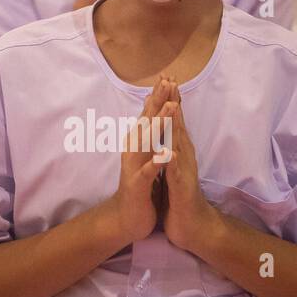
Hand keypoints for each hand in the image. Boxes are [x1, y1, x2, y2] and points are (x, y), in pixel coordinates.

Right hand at [109, 76, 175, 243]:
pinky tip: (165, 154)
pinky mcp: (137, 185)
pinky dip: (156, 163)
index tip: (169, 77)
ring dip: (158, 124)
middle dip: (158, 101)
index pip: (149, 116)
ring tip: (170, 108)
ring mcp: (134, 167)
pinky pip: (146, 172)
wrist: (127, 218)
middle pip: (146, 122)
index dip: (158, 97)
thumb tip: (151, 112)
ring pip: (146, 142)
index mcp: (139, 144)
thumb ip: (148, 135)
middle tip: (168, 82)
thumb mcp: (145, 156)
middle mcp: (134, 151)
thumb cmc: (141, 186)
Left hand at [161, 89, 214, 252]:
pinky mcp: (181, 188)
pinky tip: (170, 152)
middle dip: (175, 104)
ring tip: (173, 106)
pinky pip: (176, 173)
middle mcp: (184, 158)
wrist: (191, 226)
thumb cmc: (180, 198)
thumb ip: (170, 150)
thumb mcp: (172, 169)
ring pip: (179, 145)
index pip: (174, 122)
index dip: (171, 101)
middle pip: (179, 126)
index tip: (166, 80)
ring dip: (177, 127)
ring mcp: (183, 172)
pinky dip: (172, 162)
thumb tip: (167, 133)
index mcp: (179, 152)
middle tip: (172, 80)